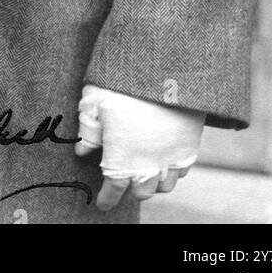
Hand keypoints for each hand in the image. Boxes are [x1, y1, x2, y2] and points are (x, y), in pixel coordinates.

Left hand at [75, 84, 203, 210]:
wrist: (164, 68)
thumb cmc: (121, 83)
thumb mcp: (93, 102)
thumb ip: (87, 131)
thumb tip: (81, 152)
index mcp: (121, 159)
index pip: (113, 190)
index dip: (107, 199)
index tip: (103, 204)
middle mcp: (148, 165)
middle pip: (141, 192)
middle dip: (130, 190)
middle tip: (123, 183)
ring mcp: (172, 157)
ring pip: (164, 186)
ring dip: (153, 183)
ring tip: (144, 173)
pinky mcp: (190, 146)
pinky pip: (182, 170)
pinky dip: (173, 171)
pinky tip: (164, 161)